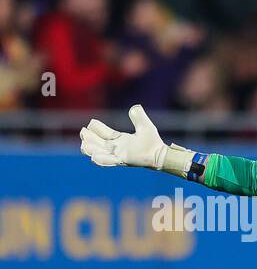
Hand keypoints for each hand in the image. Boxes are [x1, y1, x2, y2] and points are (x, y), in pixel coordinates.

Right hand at [80, 104, 195, 175]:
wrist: (160, 154)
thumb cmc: (153, 142)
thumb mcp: (144, 126)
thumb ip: (139, 116)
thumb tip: (135, 106)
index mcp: (120, 140)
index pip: (104, 133)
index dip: (96, 128)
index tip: (90, 123)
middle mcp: (117, 148)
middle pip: (97, 143)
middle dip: (89, 138)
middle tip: (83, 133)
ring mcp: (119, 155)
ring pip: (99, 152)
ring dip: (91, 148)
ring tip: (84, 144)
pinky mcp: (123, 161)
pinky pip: (109, 161)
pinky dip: (101, 160)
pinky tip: (93, 157)